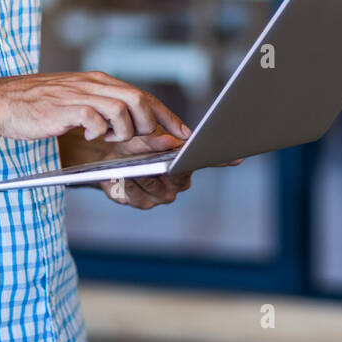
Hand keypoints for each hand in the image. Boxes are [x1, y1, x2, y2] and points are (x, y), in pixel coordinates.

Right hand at [0, 70, 190, 144]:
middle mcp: (94, 85)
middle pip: (139, 100)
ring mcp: (80, 95)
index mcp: (100, 83)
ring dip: (123, 131)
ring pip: (123, 109)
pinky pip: (96, 119)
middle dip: (147, 126)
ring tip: (107, 140)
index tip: (183, 134)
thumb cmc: (41, 108)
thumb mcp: (79, 105)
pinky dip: (99, 131)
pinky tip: (88, 136)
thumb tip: (138, 133)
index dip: (167, 116)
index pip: (143, 95)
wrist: (3, 103)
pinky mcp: (65, 108)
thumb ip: (107, 114)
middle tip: (139, 142)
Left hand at [59, 118, 243, 210]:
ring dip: (144, 177)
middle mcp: (178, 181)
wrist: (104, 159)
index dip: (224, 159)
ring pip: (157, 189)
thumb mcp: (141, 138)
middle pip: (180, 179)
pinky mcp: (143, 203)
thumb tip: (172, 142)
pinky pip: (140, 197)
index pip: (210, 160)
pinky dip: (131, 187)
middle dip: (168, 169)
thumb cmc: (129, 145)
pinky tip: (122, 179)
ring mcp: (161, 194)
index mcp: (185, 161)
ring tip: (130, 168)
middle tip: (159, 163)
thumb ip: (157, 140)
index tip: (238, 156)